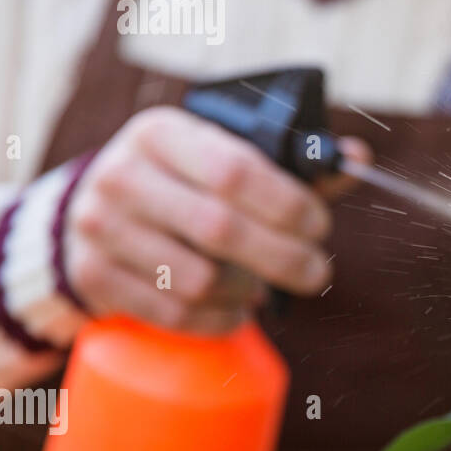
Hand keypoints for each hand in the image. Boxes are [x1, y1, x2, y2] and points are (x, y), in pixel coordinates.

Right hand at [65, 106, 361, 334]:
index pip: (236, 171)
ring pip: (200, 280)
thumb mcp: (225, 156)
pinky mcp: (92, 277)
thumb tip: (357, 158)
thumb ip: (293, 162)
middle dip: (284, 257)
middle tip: (317, 272)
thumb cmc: (186, 181)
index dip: (289, 205)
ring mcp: (99, 227)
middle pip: (221, 229)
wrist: (96, 211)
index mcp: (162, 133)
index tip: (321, 227)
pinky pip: (176, 315)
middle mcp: (122, 175)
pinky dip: (218, 318)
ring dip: (248, 291)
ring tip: (263, 285)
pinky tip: (234, 306)